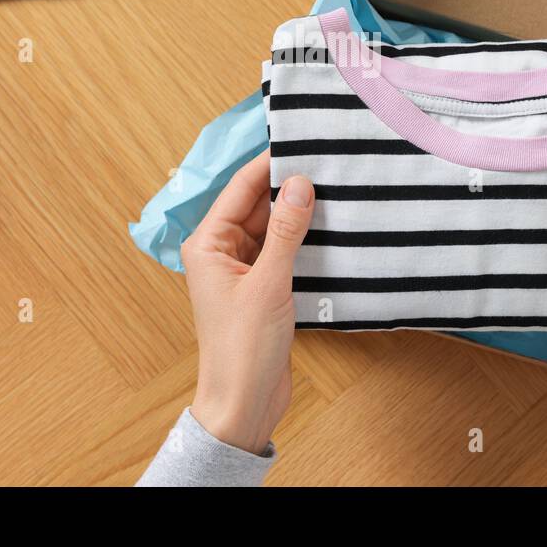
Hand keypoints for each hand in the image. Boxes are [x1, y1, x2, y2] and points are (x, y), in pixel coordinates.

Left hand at [181, 150, 314, 453]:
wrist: (244, 405)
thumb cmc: (243, 350)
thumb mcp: (268, 284)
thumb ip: (285, 232)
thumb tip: (300, 184)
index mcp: (209, 243)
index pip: (241, 188)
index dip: (270, 163)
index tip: (301, 140)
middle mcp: (223, 251)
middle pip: (258, 204)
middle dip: (289, 185)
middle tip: (328, 161)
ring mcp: (245, 269)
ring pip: (274, 226)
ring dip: (299, 212)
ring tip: (336, 187)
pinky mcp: (265, 287)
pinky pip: (284, 249)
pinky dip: (304, 238)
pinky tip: (331, 226)